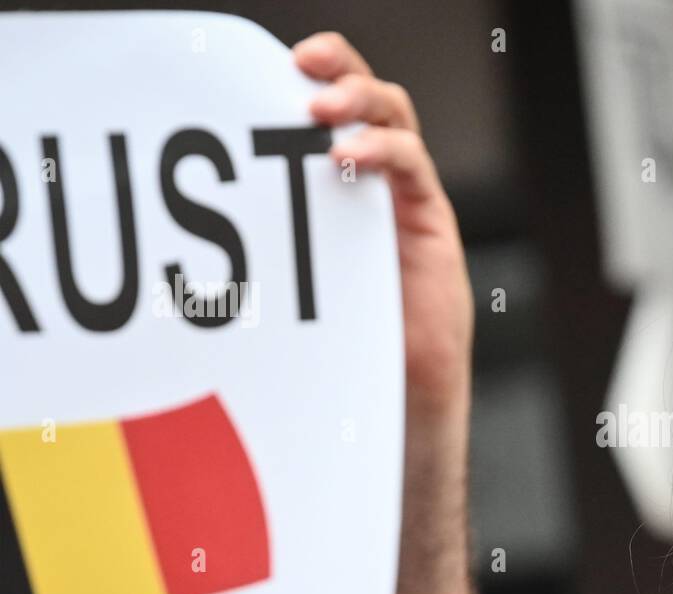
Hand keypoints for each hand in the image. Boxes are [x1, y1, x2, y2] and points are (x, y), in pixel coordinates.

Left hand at [295, 32, 472, 414]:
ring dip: (361, 100)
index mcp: (341, 181)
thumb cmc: (338, 337)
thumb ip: (259, 243)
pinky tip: (347, 158)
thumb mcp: (287, 276)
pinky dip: (384, 152)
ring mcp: (407, 197)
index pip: (330, 103)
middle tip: (304, 66)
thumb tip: (175, 236)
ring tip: (323, 110)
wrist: (396, 390)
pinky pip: (414, 168)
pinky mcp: (430, 222)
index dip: (313, 71)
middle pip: (367, 94)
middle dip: (339, 69)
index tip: (270, 58)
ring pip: (395, 117)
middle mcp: (379, 178)